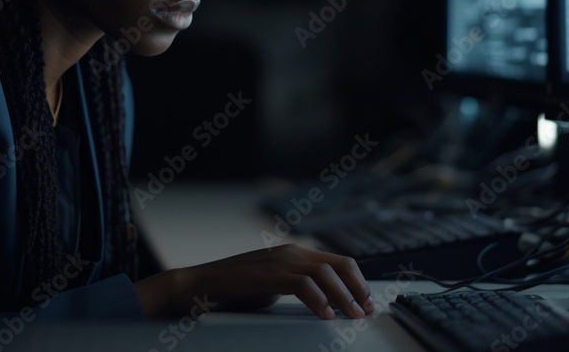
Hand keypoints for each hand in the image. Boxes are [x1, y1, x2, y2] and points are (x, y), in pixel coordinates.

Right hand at [134, 244, 374, 319]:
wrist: (201, 285)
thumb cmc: (235, 289)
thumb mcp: (274, 287)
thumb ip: (296, 287)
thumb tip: (324, 301)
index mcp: (294, 254)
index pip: (338, 262)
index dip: (357, 282)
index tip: (367, 302)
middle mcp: (291, 252)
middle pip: (339, 264)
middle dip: (358, 288)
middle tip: (367, 310)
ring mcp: (280, 261)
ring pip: (325, 273)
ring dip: (344, 296)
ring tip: (351, 316)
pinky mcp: (269, 274)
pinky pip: (303, 284)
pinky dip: (320, 300)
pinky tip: (326, 315)